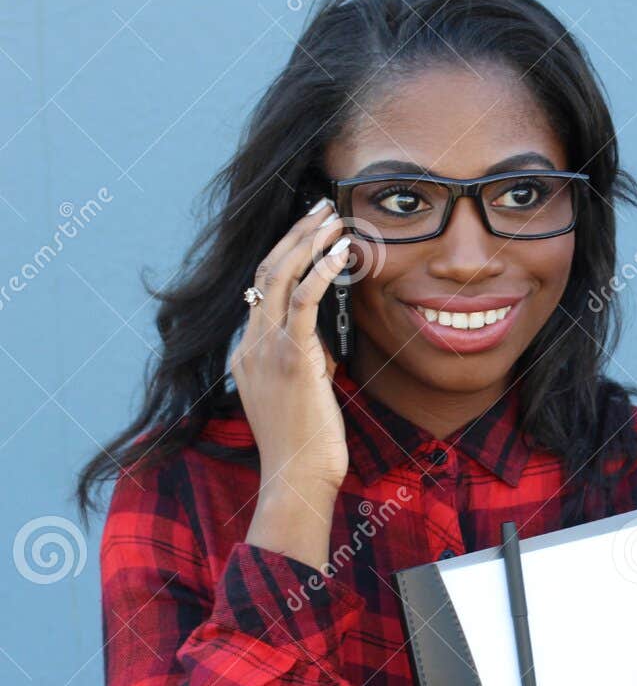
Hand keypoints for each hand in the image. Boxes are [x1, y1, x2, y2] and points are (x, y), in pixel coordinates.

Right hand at [229, 198, 352, 503]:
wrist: (297, 478)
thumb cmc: (308, 446)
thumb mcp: (301, 395)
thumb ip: (305, 364)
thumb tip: (322, 345)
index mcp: (247, 353)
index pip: (261, 291)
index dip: (285, 255)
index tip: (310, 231)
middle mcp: (250, 345)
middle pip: (265, 272)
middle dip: (294, 234)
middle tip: (320, 207)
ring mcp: (265, 350)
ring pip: (278, 277)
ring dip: (307, 240)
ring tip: (332, 216)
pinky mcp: (291, 358)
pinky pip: (302, 301)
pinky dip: (321, 270)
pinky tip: (341, 251)